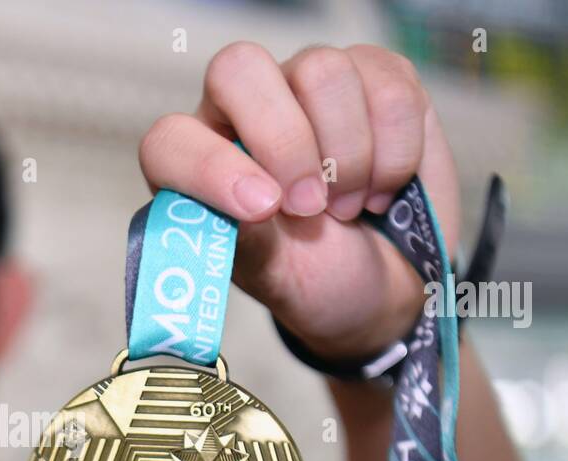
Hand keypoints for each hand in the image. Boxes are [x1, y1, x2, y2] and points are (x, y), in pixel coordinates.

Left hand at [139, 42, 460, 361]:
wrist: (378, 286)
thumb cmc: (310, 277)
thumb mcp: (271, 275)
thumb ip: (244, 240)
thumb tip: (246, 207)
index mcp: (197, 162)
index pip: (171, 138)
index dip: (209, 167)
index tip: (260, 211)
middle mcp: (243, 109)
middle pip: (240, 68)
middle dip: (284, 142)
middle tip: (310, 207)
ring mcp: (307, 84)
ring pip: (323, 71)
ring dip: (349, 155)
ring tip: (347, 207)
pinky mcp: (375, 76)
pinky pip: (390, 88)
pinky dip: (397, 153)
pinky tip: (383, 187)